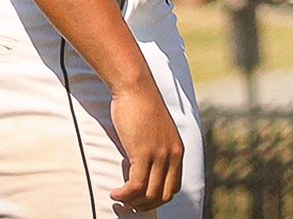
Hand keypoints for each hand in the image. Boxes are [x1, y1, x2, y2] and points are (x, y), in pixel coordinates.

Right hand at [108, 84, 183, 211]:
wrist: (135, 86)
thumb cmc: (140, 105)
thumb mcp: (155, 130)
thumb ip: (154, 148)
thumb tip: (142, 166)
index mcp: (177, 150)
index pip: (173, 187)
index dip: (156, 199)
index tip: (140, 199)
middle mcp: (172, 154)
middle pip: (163, 195)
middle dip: (145, 206)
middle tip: (128, 205)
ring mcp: (159, 154)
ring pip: (149, 194)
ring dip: (132, 203)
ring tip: (119, 200)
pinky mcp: (144, 152)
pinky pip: (136, 186)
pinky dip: (124, 195)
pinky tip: (115, 193)